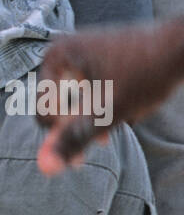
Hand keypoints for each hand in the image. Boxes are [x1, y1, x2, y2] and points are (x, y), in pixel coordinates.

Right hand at [35, 21, 183, 174]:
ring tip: (115, 128)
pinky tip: (120, 117)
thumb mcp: (107, 112)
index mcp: (55, 57)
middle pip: (58, 106)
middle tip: (106, 141)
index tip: (99, 137)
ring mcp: (78, 54)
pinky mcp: (95, 58)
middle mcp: (62, 52)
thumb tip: (45, 167)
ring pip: (75, 101)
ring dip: (93, 119)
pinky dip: (100, 106)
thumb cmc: (144, 74)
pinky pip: (87, 90)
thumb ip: (73, 138)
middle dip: (81, 125)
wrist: (178, 46)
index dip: (68, 133)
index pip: (44, 113)